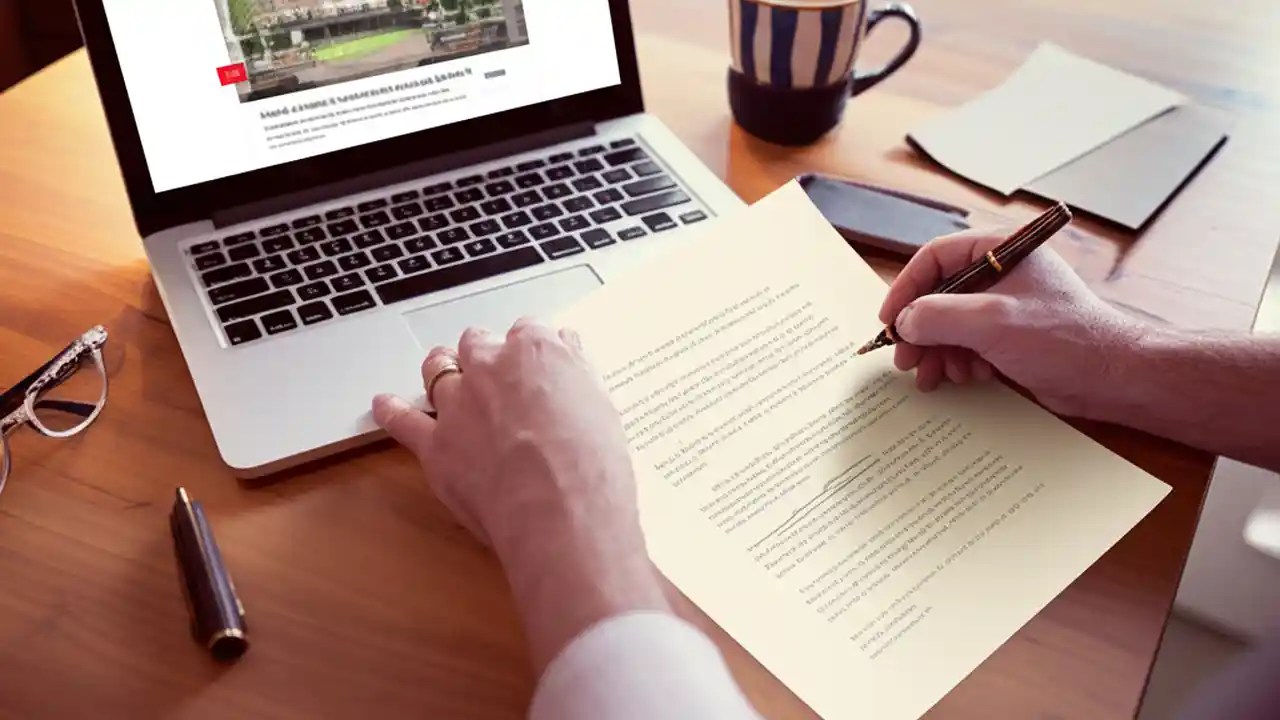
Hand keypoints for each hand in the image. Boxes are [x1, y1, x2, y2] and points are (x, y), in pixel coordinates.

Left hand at [370, 318, 667, 671]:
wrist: (559, 513)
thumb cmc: (591, 464)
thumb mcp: (603, 405)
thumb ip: (578, 371)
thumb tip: (568, 350)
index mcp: (535, 350)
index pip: (528, 332)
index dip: (532, 351)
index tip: (539, 367)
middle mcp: (489, 366)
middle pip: (477, 343)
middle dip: (485, 356)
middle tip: (499, 379)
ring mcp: (457, 403)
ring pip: (437, 370)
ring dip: (442, 371)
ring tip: (448, 380)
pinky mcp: (434, 444)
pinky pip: (403, 420)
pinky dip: (391, 411)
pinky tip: (384, 405)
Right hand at [878, 229, 1146, 416]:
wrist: (1113, 378)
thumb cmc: (1064, 339)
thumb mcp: (991, 322)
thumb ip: (938, 316)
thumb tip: (903, 322)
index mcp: (1001, 249)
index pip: (935, 257)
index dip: (906, 288)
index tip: (889, 320)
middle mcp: (1001, 271)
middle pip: (938, 294)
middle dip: (919, 330)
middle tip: (903, 358)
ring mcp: (1005, 304)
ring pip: (950, 323)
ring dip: (935, 351)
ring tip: (930, 376)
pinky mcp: (1010, 335)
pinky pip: (967, 343)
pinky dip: (957, 361)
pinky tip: (963, 377)